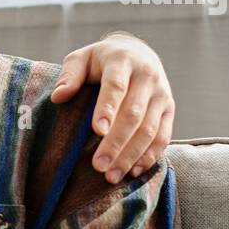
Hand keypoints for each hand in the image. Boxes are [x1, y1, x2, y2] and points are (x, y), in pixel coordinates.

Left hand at [51, 33, 174, 181]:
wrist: (137, 52)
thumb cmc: (100, 61)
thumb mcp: (81, 59)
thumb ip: (70, 75)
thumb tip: (58, 96)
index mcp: (123, 61)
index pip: (116, 86)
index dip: (107, 109)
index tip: (97, 130)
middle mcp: (147, 77)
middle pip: (133, 114)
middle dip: (116, 142)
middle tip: (98, 166)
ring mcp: (162, 94)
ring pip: (149, 129)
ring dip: (131, 155)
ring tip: (111, 175)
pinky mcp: (169, 109)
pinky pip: (163, 136)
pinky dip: (149, 156)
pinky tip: (133, 172)